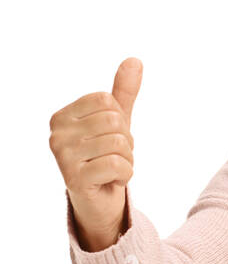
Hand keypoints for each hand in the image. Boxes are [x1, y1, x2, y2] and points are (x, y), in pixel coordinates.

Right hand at [49, 58, 141, 245]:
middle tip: (114, 158)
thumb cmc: (104, 159)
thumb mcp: (116, 123)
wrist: (100, 202)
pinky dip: (125, 175)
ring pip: (119, 143)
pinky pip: (118, 165)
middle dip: (126, 142)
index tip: (111, 138)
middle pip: (114, 121)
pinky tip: (112, 181)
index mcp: (62, 116)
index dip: (120, 120)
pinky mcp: (74, 179)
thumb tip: (134, 60)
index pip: (106, 100)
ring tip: (112, 170)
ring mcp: (62, 157)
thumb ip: (122, 93)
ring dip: (127, 160)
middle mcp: (56, 134)